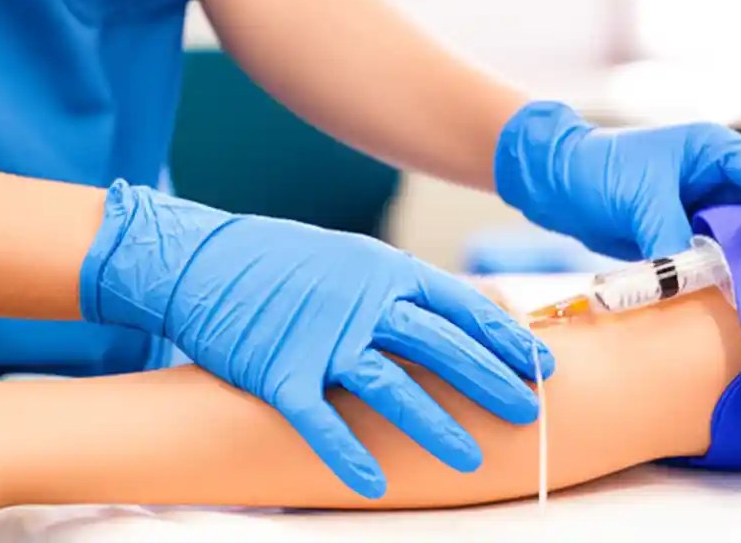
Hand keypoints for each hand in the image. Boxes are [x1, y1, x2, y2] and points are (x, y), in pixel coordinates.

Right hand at [81, 182, 552, 498]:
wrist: (200, 259)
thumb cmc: (277, 260)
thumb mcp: (346, 256)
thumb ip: (395, 284)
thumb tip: (448, 305)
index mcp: (381, 270)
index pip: (458, 305)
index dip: (503, 338)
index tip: (540, 365)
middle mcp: (360, 301)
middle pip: (440, 346)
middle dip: (490, 382)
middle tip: (529, 414)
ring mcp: (319, 337)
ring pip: (392, 386)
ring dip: (435, 426)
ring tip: (470, 459)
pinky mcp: (279, 371)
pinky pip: (320, 421)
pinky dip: (347, 454)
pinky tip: (374, 484)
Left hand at [495, 101, 740, 265]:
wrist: (556, 186)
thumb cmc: (594, 171)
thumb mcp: (635, 199)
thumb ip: (667, 238)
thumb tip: (690, 281)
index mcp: (713, 150)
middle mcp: (719, 178)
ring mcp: (708, 208)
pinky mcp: (691, 236)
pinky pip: (724, 255)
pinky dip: (732, 272)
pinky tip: (735, 291)